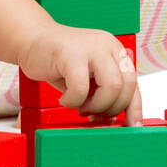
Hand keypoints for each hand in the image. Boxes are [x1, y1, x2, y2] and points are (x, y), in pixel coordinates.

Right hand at [16, 24, 142, 125]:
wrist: (31, 39)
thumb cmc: (59, 62)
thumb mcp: (88, 77)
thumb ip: (102, 92)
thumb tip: (114, 119)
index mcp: (115, 51)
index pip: (134, 83)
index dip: (135, 108)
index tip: (133, 127)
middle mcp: (108, 45)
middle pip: (127, 85)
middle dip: (112, 108)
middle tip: (94, 115)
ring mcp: (91, 47)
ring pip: (111, 86)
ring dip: (96, 106)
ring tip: (80, 107)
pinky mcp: (71, 54)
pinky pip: (81, 88)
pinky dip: (73, 101)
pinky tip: (64, 99)